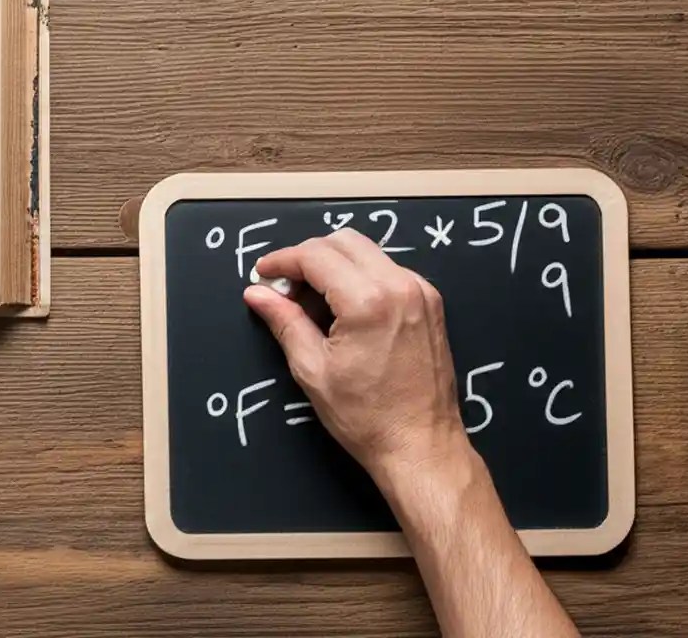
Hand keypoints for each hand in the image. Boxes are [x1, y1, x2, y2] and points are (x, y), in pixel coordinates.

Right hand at [243, 228, 468, 484]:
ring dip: (333, 265)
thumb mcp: (312, 370)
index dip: (282, 261)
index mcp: (368, 301)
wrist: (421, 445)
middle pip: (343, 241)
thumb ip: (284, 322)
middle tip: (285, 289)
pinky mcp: (430, 303)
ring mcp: (420, 292)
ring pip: (367, 252)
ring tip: (312, 302)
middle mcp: (400, 286)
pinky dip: (359, 277)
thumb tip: (257, 294)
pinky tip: (343, 310)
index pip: (315, 256)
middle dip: (307, 257)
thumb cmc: (366, 417)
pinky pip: (387, 271)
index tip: (262, 274)